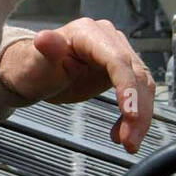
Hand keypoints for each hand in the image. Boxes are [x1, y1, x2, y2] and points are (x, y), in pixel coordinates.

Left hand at [0, 18, 155, 152]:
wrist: (35, 73)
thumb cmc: (33, 66)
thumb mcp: (37, 63)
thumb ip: (47, 51)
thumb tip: (44, 38)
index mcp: (88, 33)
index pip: (117, 60)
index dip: (127, 88)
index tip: (130, 114)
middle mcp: (108, 39)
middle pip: (135, 75)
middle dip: (137, 110)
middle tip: (130, 141)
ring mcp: (117, 54)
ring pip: (142, 86)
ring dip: (140, 117)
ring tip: (129, 143)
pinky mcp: (120, 70)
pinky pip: (137, 93)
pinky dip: (133, 115)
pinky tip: (121, 133)